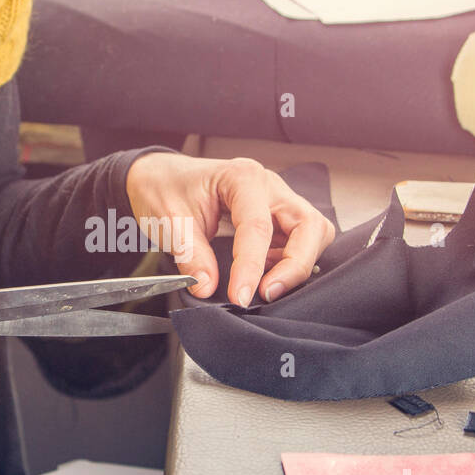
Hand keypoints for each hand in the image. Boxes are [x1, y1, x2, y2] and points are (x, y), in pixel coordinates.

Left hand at [125, 153, 335, 306]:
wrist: (161, 178)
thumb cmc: (166, 189)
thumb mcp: (169, 220)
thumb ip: (190, 254)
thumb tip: (207, 286)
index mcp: (242, 178)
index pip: (258, 226)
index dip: (251, 266)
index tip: (239, 296)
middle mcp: (269, 186)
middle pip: (309, 225)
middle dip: (294, 264)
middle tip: (267, 293)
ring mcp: (277, 201)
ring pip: (313, 233)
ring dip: (296, 264)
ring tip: (265, 285)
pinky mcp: (278, 218)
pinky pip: (299, 241)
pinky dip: (288, 263)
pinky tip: (265, 276)